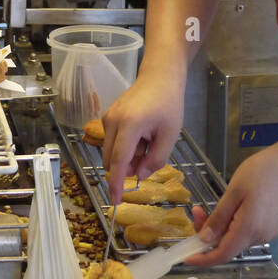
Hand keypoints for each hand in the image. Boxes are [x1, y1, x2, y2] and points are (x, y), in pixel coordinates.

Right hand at [101, 71, 184, 198]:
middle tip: (150, 155)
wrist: (159, 76)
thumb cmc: (169, 104)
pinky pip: (112, 142)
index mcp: (129, 125)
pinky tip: (141, 134)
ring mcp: (107, 118)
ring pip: (111, 152)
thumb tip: (140, 176)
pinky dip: (125, 146)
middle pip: (112, 160)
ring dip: (127, 156)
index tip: (115, 201)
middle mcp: (112, 122)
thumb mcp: (170, 135)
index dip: (117, 184)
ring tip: (148, 140)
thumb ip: (156, 159)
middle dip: (128, 167)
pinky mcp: (107, 117)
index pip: (119, 162)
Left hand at [185, 144, 277, 266]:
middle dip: (209, 233)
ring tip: (213, 204)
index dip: (203, 259)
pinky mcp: (273, 226)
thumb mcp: (234, 191)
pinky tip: (232, 207)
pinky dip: (234, 225)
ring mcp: (269, 233)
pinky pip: (248, 232)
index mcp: (249, 230)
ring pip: (237, 238)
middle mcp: (261, 237)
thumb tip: (204, 239)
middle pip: (228, 245)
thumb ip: (219, 218)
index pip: (222, 255)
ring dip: (222, 227)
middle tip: (197, 209)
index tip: (187, 257)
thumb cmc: (262, 172)